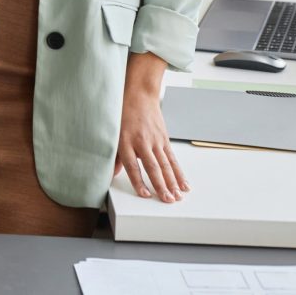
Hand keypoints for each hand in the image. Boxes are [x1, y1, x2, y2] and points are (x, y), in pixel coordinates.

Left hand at [115, 53, 188, 202]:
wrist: (138, 94)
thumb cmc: (122, 114)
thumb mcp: (113, 133)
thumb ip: (115, 155)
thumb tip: (112, 174)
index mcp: (126, 141)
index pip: (132, 165)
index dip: (139, 181)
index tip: (145, 194)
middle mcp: (142, 142)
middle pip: (153, 167)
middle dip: (161, 185)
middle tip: (167, 200)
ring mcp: (155, 140)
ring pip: (165, 164)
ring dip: (172, 182)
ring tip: (177, 197)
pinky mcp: (164, 139)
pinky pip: (172, 158)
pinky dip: (179, 172)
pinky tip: (183, 184)